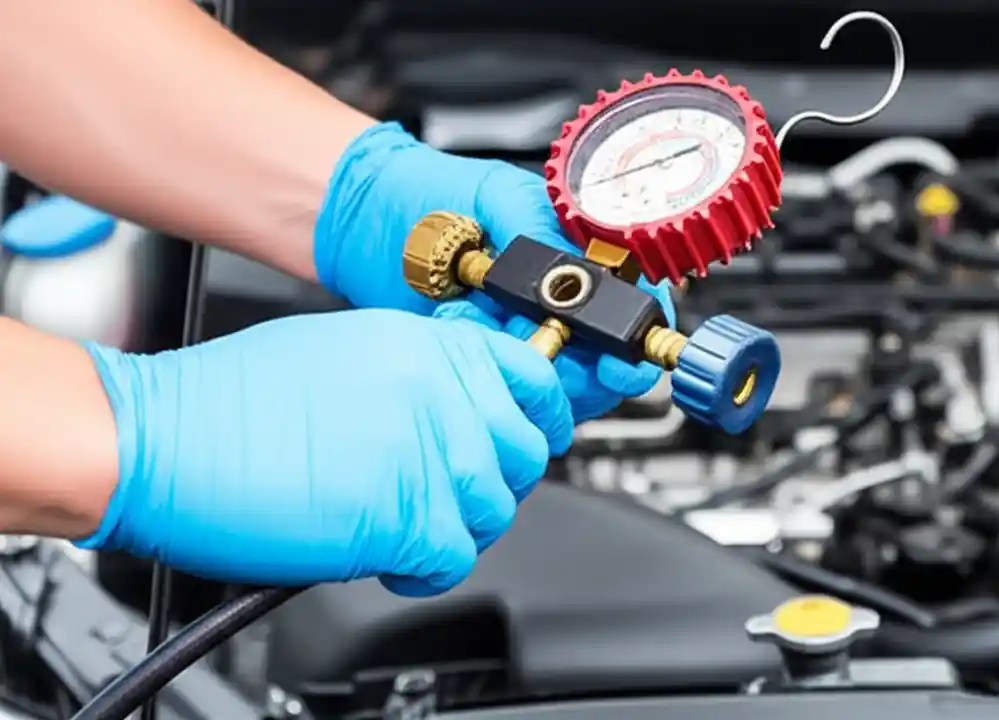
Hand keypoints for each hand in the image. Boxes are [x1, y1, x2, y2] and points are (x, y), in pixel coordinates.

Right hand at [75, 310, 572, 595]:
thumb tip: (464, 411)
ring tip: (406, 527)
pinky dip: (426, 571)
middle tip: (449, 495)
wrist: (158, 438)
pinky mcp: (400, 513)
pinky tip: (388, 559)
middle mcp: (436, 389)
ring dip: (453, 529)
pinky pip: (453, 557)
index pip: (533, 377)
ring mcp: (423, 448)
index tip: (527, 439)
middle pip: (523, 452)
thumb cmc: (229, 402)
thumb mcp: (345, 352)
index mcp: (424, 346)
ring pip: (493, 509)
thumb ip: (418, 376)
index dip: (537, 419)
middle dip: (492, 483)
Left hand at [312, 122, 675, 421]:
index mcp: (584, 262)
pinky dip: (489, 367)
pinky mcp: (488, 367)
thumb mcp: (499, 193)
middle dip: (580, 366)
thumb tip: (582, 264)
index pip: (637, 311)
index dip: (639, 342)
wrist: (366, 220)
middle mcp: (564, 310)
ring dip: (528, 362)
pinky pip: (508, 390)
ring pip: (559, 387)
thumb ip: (547, 226)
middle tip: (549, 345)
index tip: (620, 359)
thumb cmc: (433, 195)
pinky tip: (463, 325)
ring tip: (486, 317)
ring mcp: (527, 342)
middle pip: (605, 366)